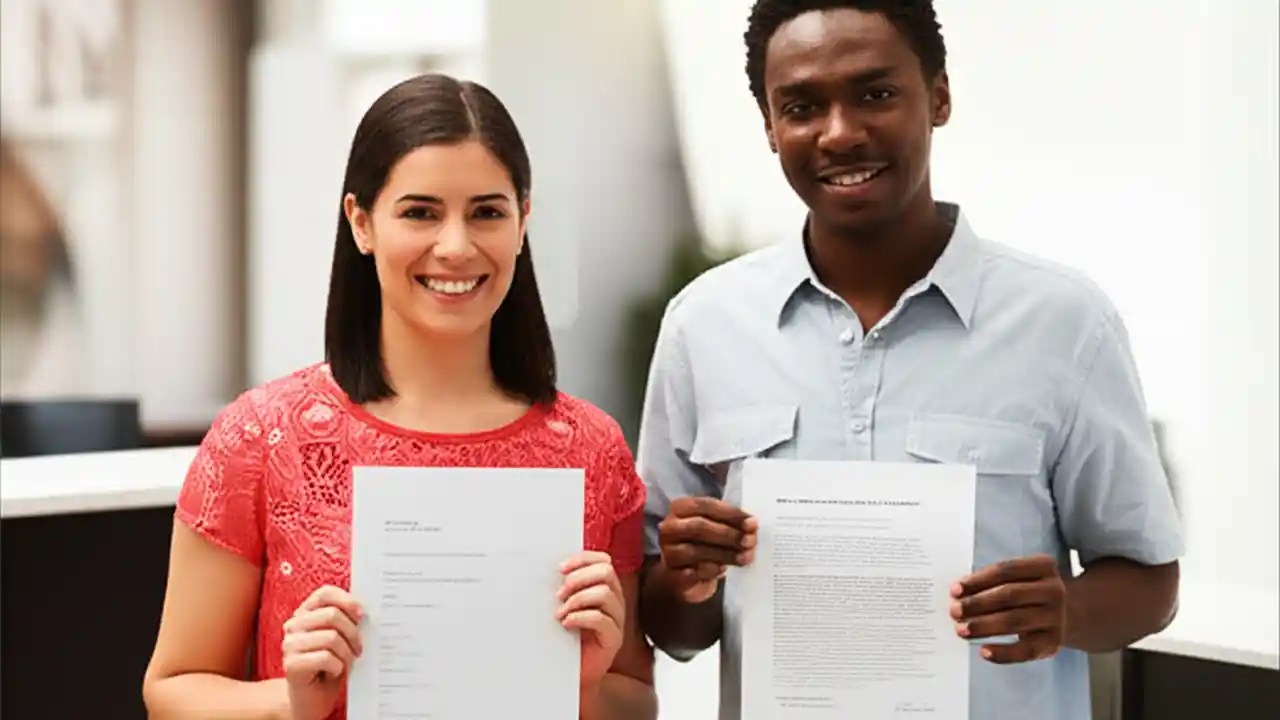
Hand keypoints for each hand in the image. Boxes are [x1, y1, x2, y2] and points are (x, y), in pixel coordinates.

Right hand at [282, 585, 363, 719]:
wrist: (311, 699)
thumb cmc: (328, 666)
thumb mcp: (339, 639)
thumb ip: (345, 621)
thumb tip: (364, 610)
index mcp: (305, 614)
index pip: (325, 593)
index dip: (346, 600)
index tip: (361, 615)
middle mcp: (294, 626)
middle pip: (332, 615)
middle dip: (353, 633)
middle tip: (358, 648)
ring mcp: (290, 645)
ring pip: (331, 637)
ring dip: (347, 653)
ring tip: (347, 663)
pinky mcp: (291, 664)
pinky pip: (325, 658)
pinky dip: (338, 666)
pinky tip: (335, 672)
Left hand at [556, 551, 624, 691]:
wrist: (573, 673)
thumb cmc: (569, 638)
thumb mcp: (566, 607)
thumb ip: (567, 589)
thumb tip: (554, 572)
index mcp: (606, 588)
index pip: (603, 561)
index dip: (583, 559)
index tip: (561, 568)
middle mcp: (615, 601)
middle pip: (606, 573)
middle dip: (579, 578)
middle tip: (559, 594)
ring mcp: (617, 620)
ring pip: (605, 593)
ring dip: (577, 599)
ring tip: (560, 613)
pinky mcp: (614, 639)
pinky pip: (602, 619)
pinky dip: (580, 617)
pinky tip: (566, 623)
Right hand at [657, 497, 756, 603]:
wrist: (685, 575)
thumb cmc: (703, 543)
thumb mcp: (715, 526)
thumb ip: (730, 523)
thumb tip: (752, 526)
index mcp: (680, 508)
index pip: (706, 505)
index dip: (731, 514)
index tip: (752, 523)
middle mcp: (670, 527)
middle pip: (700, 527)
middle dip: (729, 534)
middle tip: (750, 541)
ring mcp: (668, 551)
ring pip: (696, 551)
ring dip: (725, 554)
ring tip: (744, 557)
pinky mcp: (671, 574)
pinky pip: (692, 572)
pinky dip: (710, 570)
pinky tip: (724, 570)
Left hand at [951, 554, 1066, 663]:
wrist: (1069, 613)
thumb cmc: (1030, 592)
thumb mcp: (1020, 577)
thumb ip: (992, 582)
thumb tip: (958, 595)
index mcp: (1043, 566)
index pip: (1005, 570)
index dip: (977, 580)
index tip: (955, 590)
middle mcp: (1054, 590)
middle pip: (1009, 595)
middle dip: (977, 603)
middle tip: (954, 611)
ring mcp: (1056, 617)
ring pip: (1014, 621)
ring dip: (984, 626)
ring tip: (961, 629)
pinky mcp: (1054, 642)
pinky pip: (1026, 650)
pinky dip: (1003, 653)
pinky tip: (984, 651)